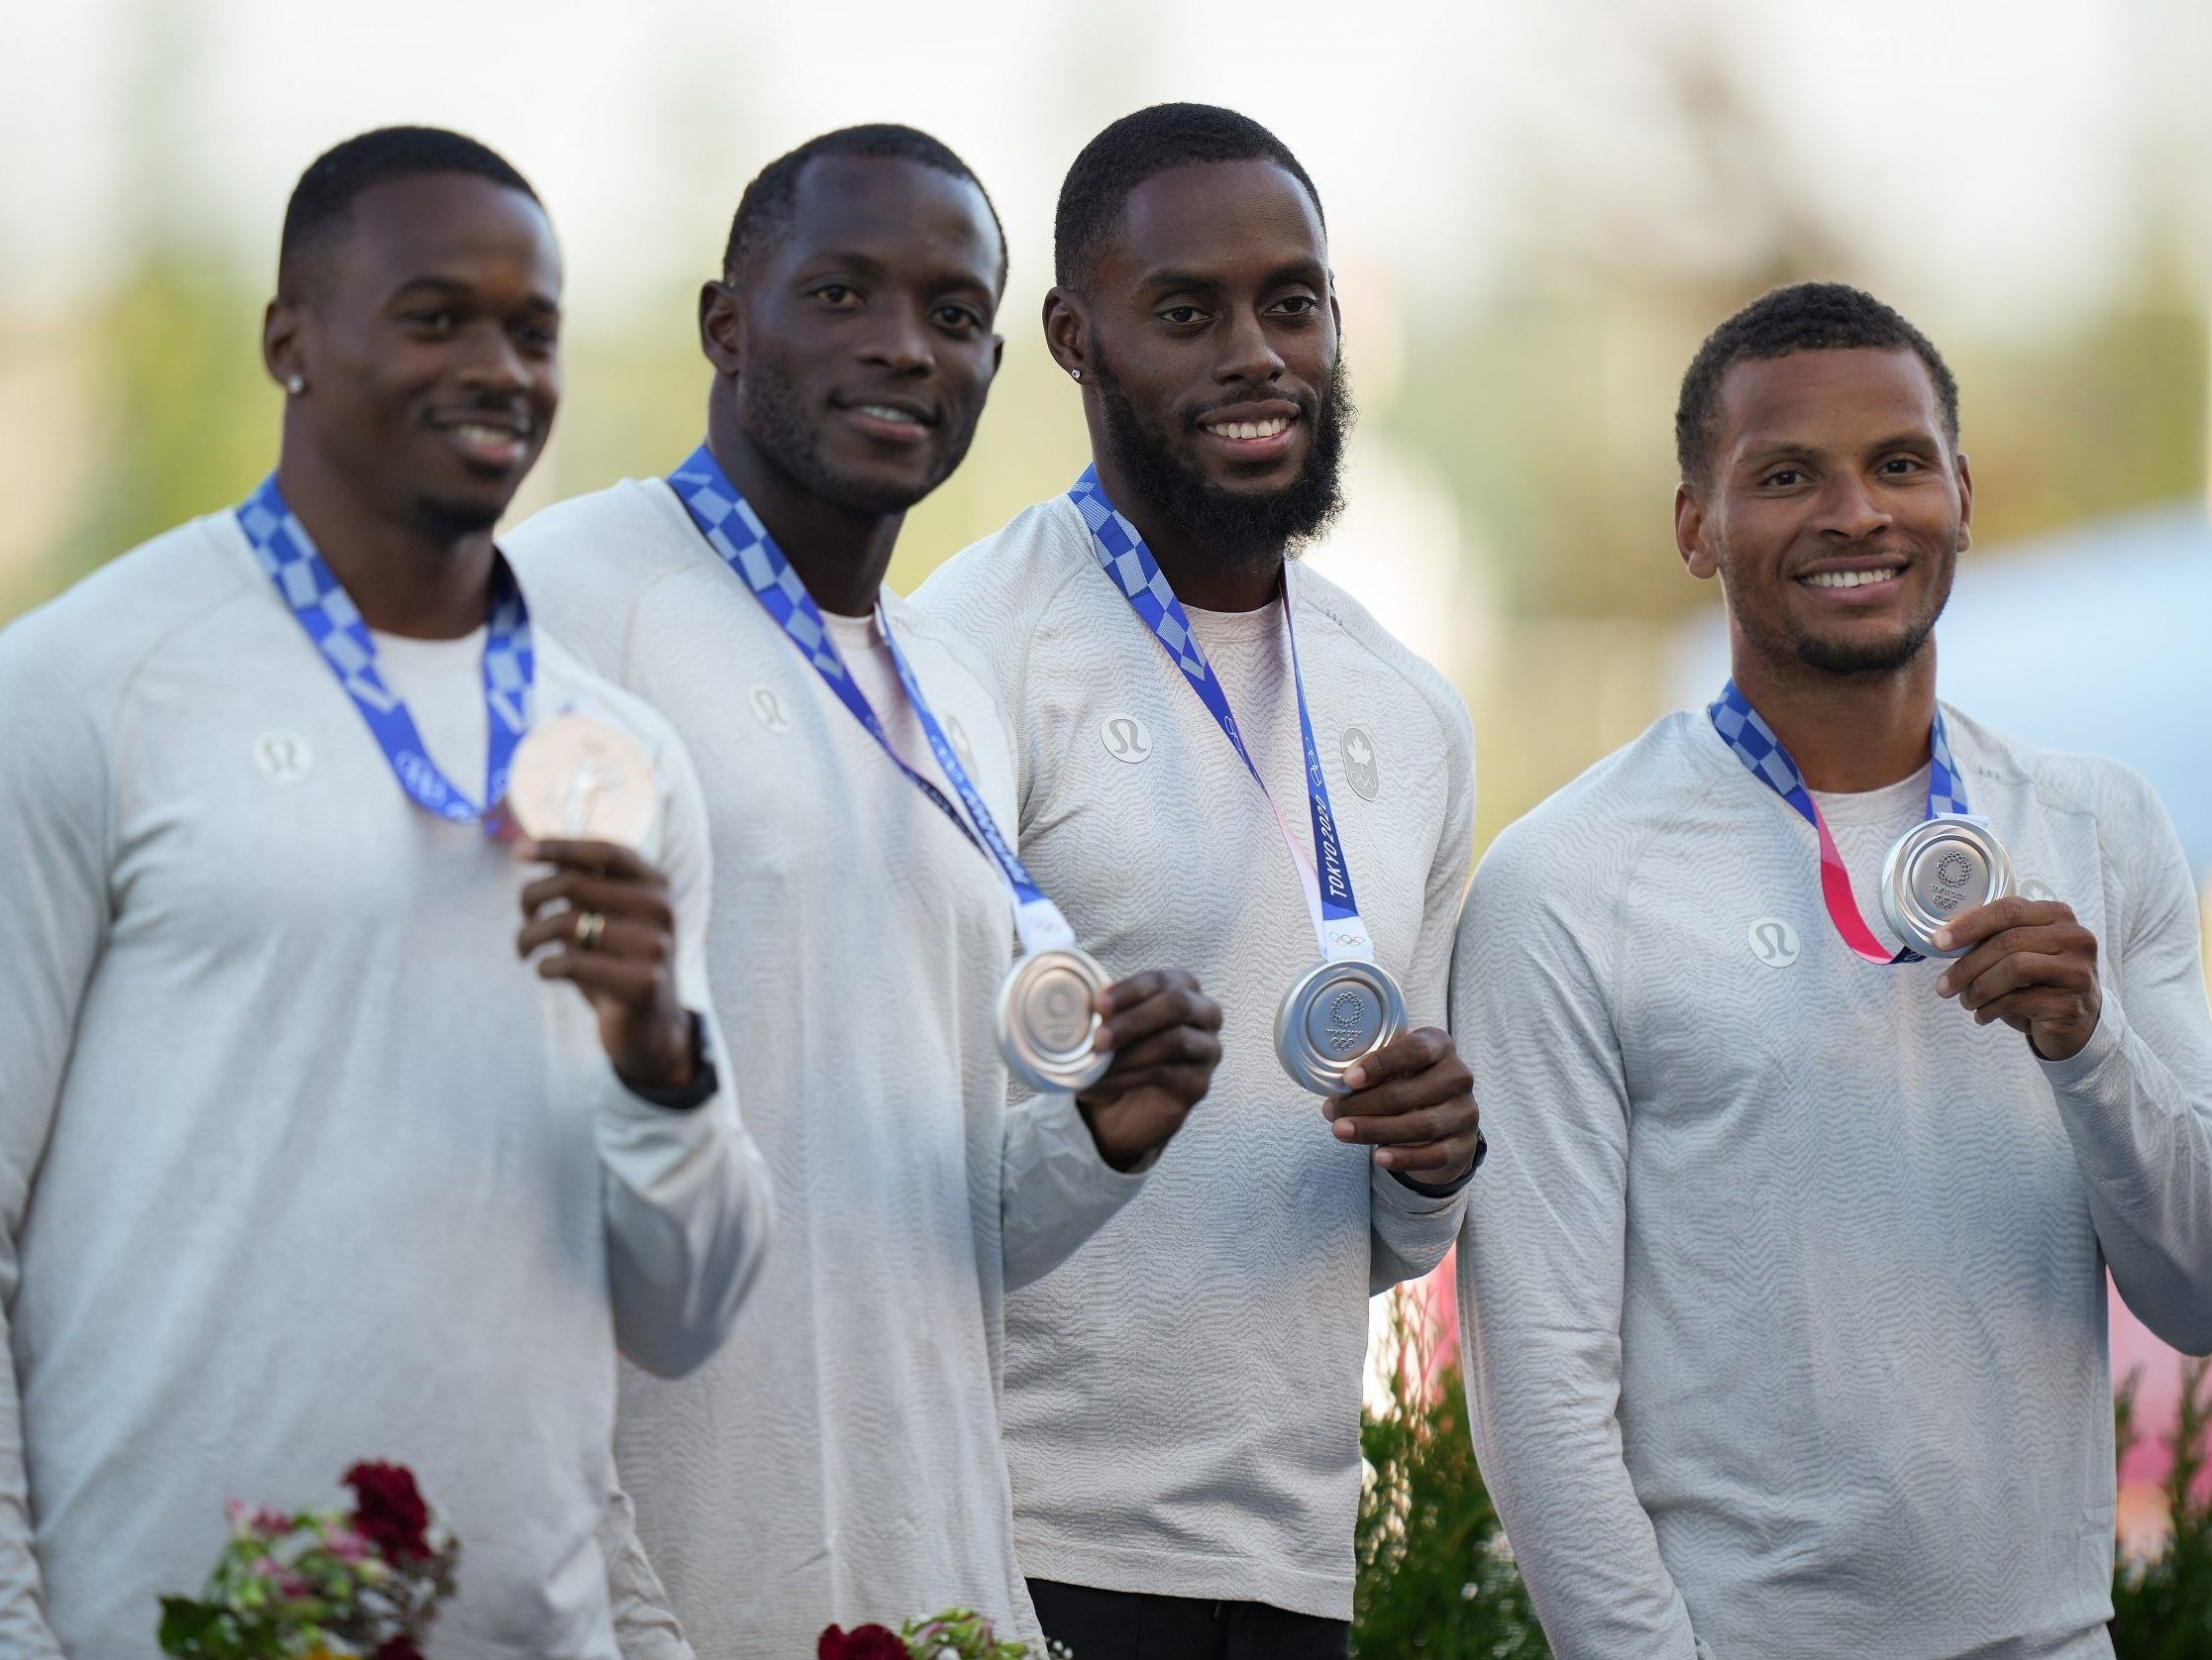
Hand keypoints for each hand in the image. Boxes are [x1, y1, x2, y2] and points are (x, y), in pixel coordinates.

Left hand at [516, 838, 694, 1089]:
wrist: (650, 1026)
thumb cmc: (616, 963)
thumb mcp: (606, 917)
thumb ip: (582, 883)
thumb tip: (527, 847)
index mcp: (655, 884)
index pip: (604, 851)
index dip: (558, 847)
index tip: (519, 851)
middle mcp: (660, 908)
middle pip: (573, 883)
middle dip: (532, 897)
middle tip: (523, 917)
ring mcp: (654, 945)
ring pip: (564, 922)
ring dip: (529, 935)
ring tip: (524, 949)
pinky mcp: (641, 982)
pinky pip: (569, 962)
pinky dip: (545, 966)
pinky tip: (546, 971)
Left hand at [1074, 968, 1222, 1170]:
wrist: (1124, 1105)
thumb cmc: (1121, 1053)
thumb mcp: (1110, 1026)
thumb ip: (1107, 1011)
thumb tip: (1085, 1002)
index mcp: (1185, 989)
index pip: (1163, 981)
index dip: (1130, 990)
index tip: (1098, 1004)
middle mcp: (1206, 1015)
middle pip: (1178, 1005)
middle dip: (1134, 1020)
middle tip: (1099, 1038)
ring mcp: (1208, 1050)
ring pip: (1174, 1041)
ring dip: (1128, 1053)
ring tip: (1095, 1065)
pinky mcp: (1200, 1084)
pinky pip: (1166, 1073)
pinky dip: (1128, 1077)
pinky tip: (1103, 1083)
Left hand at [1327, 1027, 1481, 1182]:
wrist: (1444, 1121)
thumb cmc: (1410, 1083)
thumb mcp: (1397, 1066)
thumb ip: (1374, 1068)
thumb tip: (1337, 1086)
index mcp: (1440, 1046)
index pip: (1415, 1050)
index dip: (1380, 1064)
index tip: (1348, 1079)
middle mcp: (1458, 1076)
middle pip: (1408, 1093)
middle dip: (1363, 1104)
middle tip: (1333, 1111)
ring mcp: (1464, 1112)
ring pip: (1419, 1125)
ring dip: (1375, 1130)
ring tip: (1341, 1131)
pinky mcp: (1464, 1145)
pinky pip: (1433, 1155)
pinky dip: (1404, 1157)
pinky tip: (1378, 1156)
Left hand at [1933, 896, 2102, 1060]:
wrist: (2076, 1024)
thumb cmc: (2039, 982)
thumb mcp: (2021, 953)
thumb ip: (1994, 939)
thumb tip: (1943, 940)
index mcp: (2058, 916)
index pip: (2009, 909)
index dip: (1970, 924)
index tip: (1939, 942)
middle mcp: (2075, 938)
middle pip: (2008, 941)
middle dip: (1967, 965)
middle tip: (1943, 986)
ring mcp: (2077, 971)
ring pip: (2014, 968)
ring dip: (1978, 988)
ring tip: (1966, 1002)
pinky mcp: (2071, 1003)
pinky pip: (2019, 1001)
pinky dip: (1991, 1009)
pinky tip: (1983, 1015)